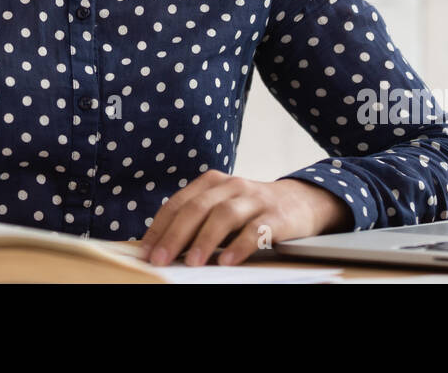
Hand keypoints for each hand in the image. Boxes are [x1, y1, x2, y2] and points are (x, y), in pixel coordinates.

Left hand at [138, 170, 349, 266]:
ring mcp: (254, 199)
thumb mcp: (223, 206)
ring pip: (224, 215)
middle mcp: (232, 186)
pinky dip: (240, 246)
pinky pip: (256, 230)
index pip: (179, 202)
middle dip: (176, 234)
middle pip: (198, 207)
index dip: (160, 226)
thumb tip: (163, 247)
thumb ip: (198, 220)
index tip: (146, 250)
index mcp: (212, 182)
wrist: (301, 200)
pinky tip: (228, 262)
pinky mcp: (276, 216)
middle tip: (160, 259)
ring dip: (205, 240)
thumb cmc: (251, 209)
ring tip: (192, 263)